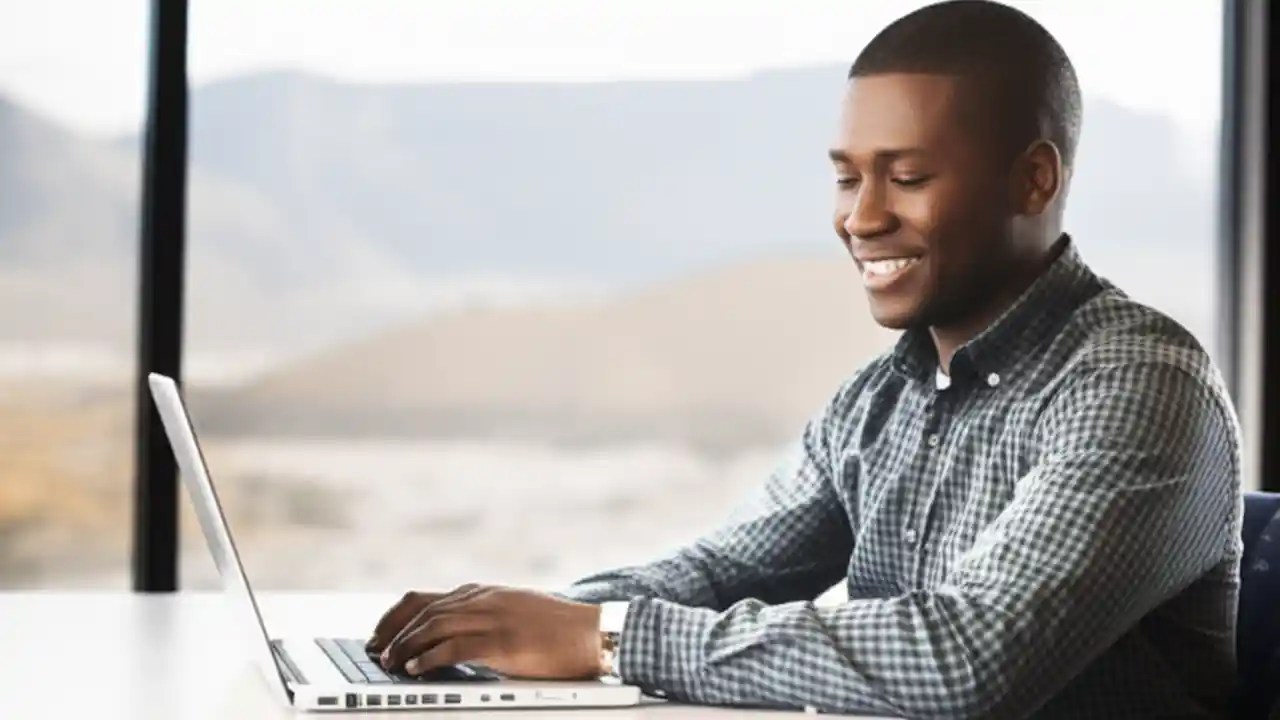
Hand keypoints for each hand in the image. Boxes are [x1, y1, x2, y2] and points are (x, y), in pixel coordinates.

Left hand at [369, 584, 603, 679]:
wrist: (593, 632)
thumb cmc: (558, 628)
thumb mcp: (514, 612)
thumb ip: (485, 617)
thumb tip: (453, 637)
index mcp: (483, 593)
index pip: (425, 598)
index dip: (394, 617)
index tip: (379, 635)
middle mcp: (483, 600)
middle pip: (422, 609)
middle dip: (392, 632)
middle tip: (375, 653)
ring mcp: (493, 618)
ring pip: (433, 625)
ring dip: (405, 646)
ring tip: (390, 664)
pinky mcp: (503, 642)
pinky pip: (455, 647)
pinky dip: (430, 658)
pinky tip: (417, 670)